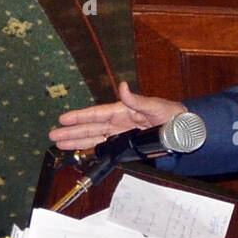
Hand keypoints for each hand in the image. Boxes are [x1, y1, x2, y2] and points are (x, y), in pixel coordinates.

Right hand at [48, 81, 185, 151]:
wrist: (185, 130)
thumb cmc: (172, 114)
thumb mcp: (155, 106)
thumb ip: (137, 100)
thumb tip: (123, 86)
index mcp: (123, 111)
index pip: (97, 114)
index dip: (80, 117)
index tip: (63, 119)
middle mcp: (119, 123)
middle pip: (91, 128)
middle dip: (72, 132)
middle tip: (52, 135)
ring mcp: (121, 135)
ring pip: (94, 139)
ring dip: (77, 141)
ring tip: (59, 144)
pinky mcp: (126, 146)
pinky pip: (105, 148)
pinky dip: (91, 149)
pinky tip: (79, 151)